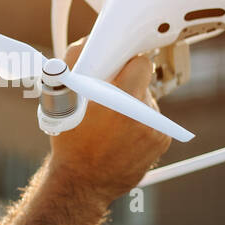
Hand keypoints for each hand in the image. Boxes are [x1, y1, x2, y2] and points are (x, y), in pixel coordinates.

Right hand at [45, 38, 171, 204]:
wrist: (81, 182)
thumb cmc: (69, 141)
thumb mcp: (63, 98)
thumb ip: (76, 64)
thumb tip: (89, 42)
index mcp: (119, 100)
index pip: (140, 63)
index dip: (127, 63)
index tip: (118, 68)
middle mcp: (141, 114)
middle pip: (143, 82)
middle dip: (127, 84)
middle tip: (108, 98)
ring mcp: (154, 129)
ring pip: (147, 101)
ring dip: (133, 105)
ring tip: (111, 122)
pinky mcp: (161, 140)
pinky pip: (154, 120)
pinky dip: (141, 122)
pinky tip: (122, 134)